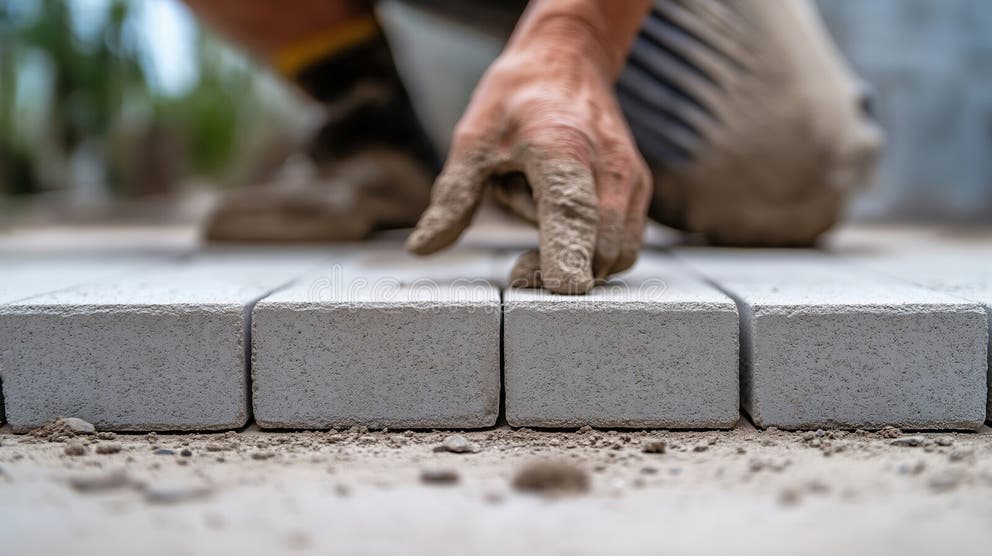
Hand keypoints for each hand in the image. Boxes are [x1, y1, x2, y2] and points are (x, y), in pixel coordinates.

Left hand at [405, 13, 651, 293]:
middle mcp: (609, 165)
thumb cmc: (517, 100)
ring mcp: (632, 179)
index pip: (572, 212)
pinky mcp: (640, 190)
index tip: (557, 289)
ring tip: (543, 233)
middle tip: (520, 273)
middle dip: (563, 272)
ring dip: (582, 261)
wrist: (568, 60)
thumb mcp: (472, 140)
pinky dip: (596, 250)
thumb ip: (453, 198)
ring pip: (619, 252)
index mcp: (561, 147)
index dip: (567, 255)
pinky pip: (626, 242)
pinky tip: (564, 228)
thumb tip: (423, 247)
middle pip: (602, 247)